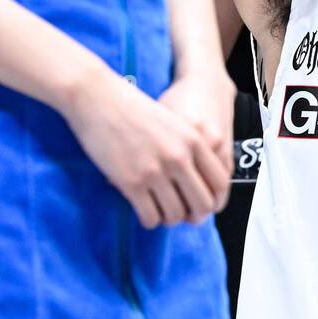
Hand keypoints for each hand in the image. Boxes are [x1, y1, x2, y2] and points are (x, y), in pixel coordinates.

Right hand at [61, 63, 234, 228]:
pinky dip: (149, 220)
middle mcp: (179, 157)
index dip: (214, 200)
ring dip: (168, 219)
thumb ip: (190, 149)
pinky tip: (144, 211)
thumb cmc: (133, 109)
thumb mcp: (174, 122)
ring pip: (175, 215)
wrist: (98, 98)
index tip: (202, 204)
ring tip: (160, 212)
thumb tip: (197, 183)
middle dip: (194, 215)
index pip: (220, 183)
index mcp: (194, 141)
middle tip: (182, 215)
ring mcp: (155, 171)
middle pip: (202, 204)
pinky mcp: (131, 182)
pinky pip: (150, 217)